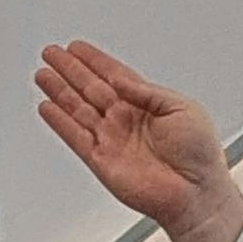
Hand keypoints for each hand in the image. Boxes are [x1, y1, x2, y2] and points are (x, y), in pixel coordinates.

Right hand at [34, 41, 242, 241]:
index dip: (94, 60)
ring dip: (59, 91)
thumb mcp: (182, 108)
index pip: (113, 75)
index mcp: (147, 104)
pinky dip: (59, 122)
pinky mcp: (101, 161)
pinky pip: (74, 137)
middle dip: (69, 69)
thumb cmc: (199, 156)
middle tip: (51, 53)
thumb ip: (148, 91)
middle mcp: (126, 120)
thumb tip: (121, 80)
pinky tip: (47, 108)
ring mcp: (112, 140)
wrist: (194, 193)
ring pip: (77, 108)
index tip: (76, 47)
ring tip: (43, 74)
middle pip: (90, 87)